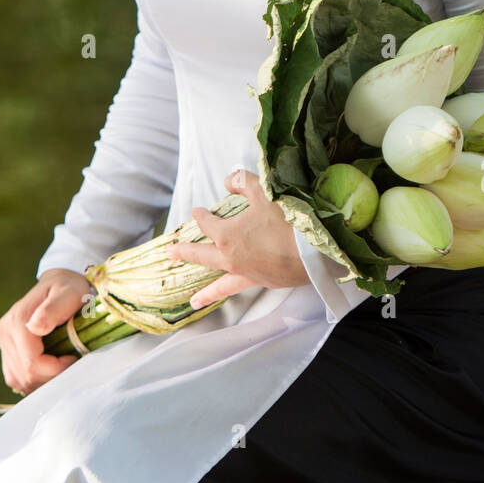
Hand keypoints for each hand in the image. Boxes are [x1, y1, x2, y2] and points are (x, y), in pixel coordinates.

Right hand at [0, 268, 93, 394]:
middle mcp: (4, 332)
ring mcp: (3, 342)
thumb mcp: (68, 294)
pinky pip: (16, 378)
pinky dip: (34, 380)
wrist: (61, 284)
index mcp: (17, 320)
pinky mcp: (6, 350)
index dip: (55, 369)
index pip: (31, 363)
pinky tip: (48, 368)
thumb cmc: (69, 289)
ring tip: (60, 364)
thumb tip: (35, 328)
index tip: (73, 358)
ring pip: (19, 380)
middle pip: (25, 375)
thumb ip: (52, 310)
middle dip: (50, 376)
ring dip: (43, 380)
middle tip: (69, 362)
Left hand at [168, 169, 310, 308]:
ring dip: (205, 291)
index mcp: (227, 235)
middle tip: (172, 254)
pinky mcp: (261, 282)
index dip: (200, 215)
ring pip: (218, 284)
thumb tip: (229, 181)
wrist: (311, 252)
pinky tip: (229, 297)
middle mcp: (230, 258)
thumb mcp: (264, 192)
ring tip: (193, 301)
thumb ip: (243, 182)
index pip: (207, 223)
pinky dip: (229, 294)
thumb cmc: (286, 221)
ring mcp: (245, 273)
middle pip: (202, 255)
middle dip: (186, 252)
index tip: (197, 211)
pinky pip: (238, 289)